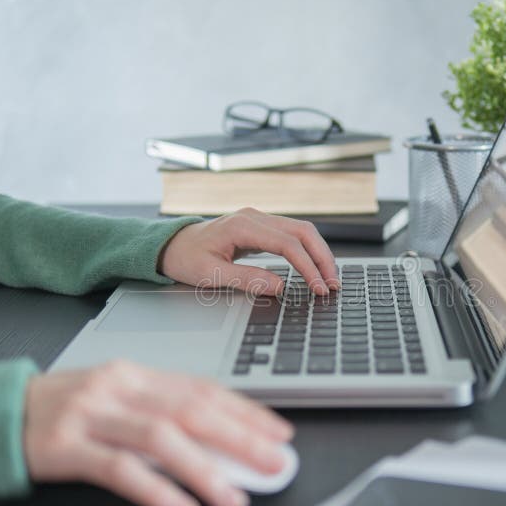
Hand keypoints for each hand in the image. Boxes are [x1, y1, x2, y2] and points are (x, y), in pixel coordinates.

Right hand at [24, 359, 293, 505]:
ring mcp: (90, 414)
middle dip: (239, 437)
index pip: (203, 389)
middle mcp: (118, 386)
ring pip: (160, 438)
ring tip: (235, 497)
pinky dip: (156, 490)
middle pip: (190, 410)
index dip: (246, 411)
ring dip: (204, 469)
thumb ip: (164, 413)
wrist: (0, 413)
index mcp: (137, 373)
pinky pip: (118, 469)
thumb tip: (224, 440)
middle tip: (273, 462)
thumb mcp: (119, 400)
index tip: (279, 433)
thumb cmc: (69, 410)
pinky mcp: (64, 446)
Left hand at [159, 208, 339, 295]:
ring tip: (329, 278)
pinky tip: (316, 267)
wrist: (172, 245)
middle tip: (333, 284)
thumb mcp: (211, 275)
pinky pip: (293, 235)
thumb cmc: (187, 259)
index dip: (307, 267)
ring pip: (302, 231)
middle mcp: (255, 217)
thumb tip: (280, 287)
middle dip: (322, 258)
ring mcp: (260, 219)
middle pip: (302, 232)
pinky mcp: (262, 227)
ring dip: (319, 254)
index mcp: (241, 226)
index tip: (318, 288)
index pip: (287, 244)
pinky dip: (309, 251)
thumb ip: (246, 279)